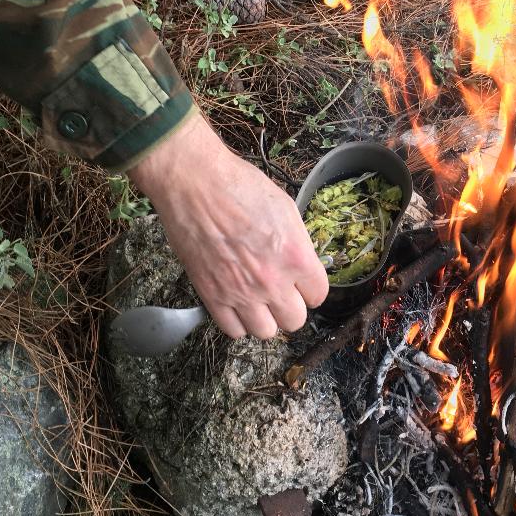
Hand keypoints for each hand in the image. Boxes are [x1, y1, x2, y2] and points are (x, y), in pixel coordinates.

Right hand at [128, 113, 327, 339]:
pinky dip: (238, 322)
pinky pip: (234, 330)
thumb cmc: (240, 186)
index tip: (303, 282)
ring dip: (266, 318)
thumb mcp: (285, 208)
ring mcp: (241, 293)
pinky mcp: (212, 296)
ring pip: (266, 332)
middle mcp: (272, 281)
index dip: (311, 287)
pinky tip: (237, 304)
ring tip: (259, 301)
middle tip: (281, 292)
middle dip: (291, 306)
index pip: (319, 295)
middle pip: (295, 320)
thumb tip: (301, 263)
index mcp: (296, 256)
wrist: (195, 184)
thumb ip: (297, 242)